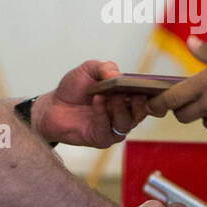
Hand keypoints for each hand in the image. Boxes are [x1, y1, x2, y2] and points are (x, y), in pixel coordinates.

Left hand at [33, 59, 149, 146]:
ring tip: (113, 95)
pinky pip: (108, 129)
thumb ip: (104, 68)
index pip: (147, 98)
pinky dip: (103, 114)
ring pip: (127, 122)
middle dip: (139, 101)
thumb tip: (118, 74)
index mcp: (127, 98)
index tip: (153, 85)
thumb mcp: (88, 70)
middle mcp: (125, 114)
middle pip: (142, 112)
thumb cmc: (74, 89)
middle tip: (135, 91)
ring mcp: (114, 128)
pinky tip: (97, 101)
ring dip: (121, 108)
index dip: (153, 93)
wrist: (53, 106)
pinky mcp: (101, 139)